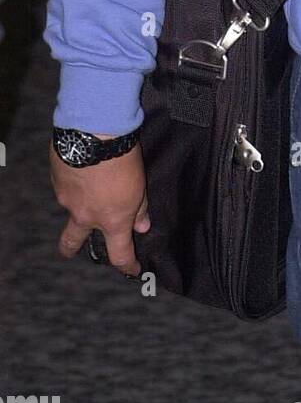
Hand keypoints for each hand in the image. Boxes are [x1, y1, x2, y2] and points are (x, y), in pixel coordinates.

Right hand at [49, 137, 150, 277]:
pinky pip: (65, 186)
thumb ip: (140, 209)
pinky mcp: (56, 180)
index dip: (127, 265)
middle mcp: (86, 215)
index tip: (132, 270)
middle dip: (70, 249)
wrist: (95, 133)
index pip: (119, 253)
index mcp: (112, 219)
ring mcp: (67, 199)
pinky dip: (74, 181)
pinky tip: (82, 167)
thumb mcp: (140, 185)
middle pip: (72, 242)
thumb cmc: (123, 159)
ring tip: (88, 183)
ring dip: (78, 201)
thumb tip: (142, 226)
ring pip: (70, 207)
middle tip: (71, 251)